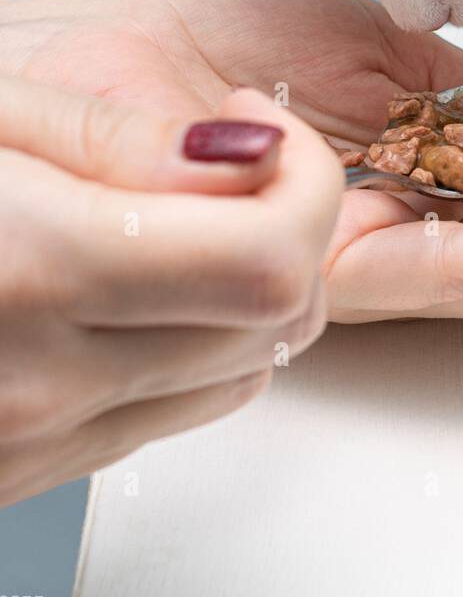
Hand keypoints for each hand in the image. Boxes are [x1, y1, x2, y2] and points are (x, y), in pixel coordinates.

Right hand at [0, 75, 341, 505]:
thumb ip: (113, 138)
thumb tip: (244, 156)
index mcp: (30, 270)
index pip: (270, 262)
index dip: (301, 181)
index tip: (259, 128)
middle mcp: (41, 381)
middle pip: (275, 324)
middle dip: (293, 224)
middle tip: (233, 156)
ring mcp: (33, 441)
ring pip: (239, 376)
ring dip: (253, 288)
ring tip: (186, 214)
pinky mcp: (24, 468)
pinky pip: (171, 412)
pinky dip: (196, 341)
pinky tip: (142, 277)